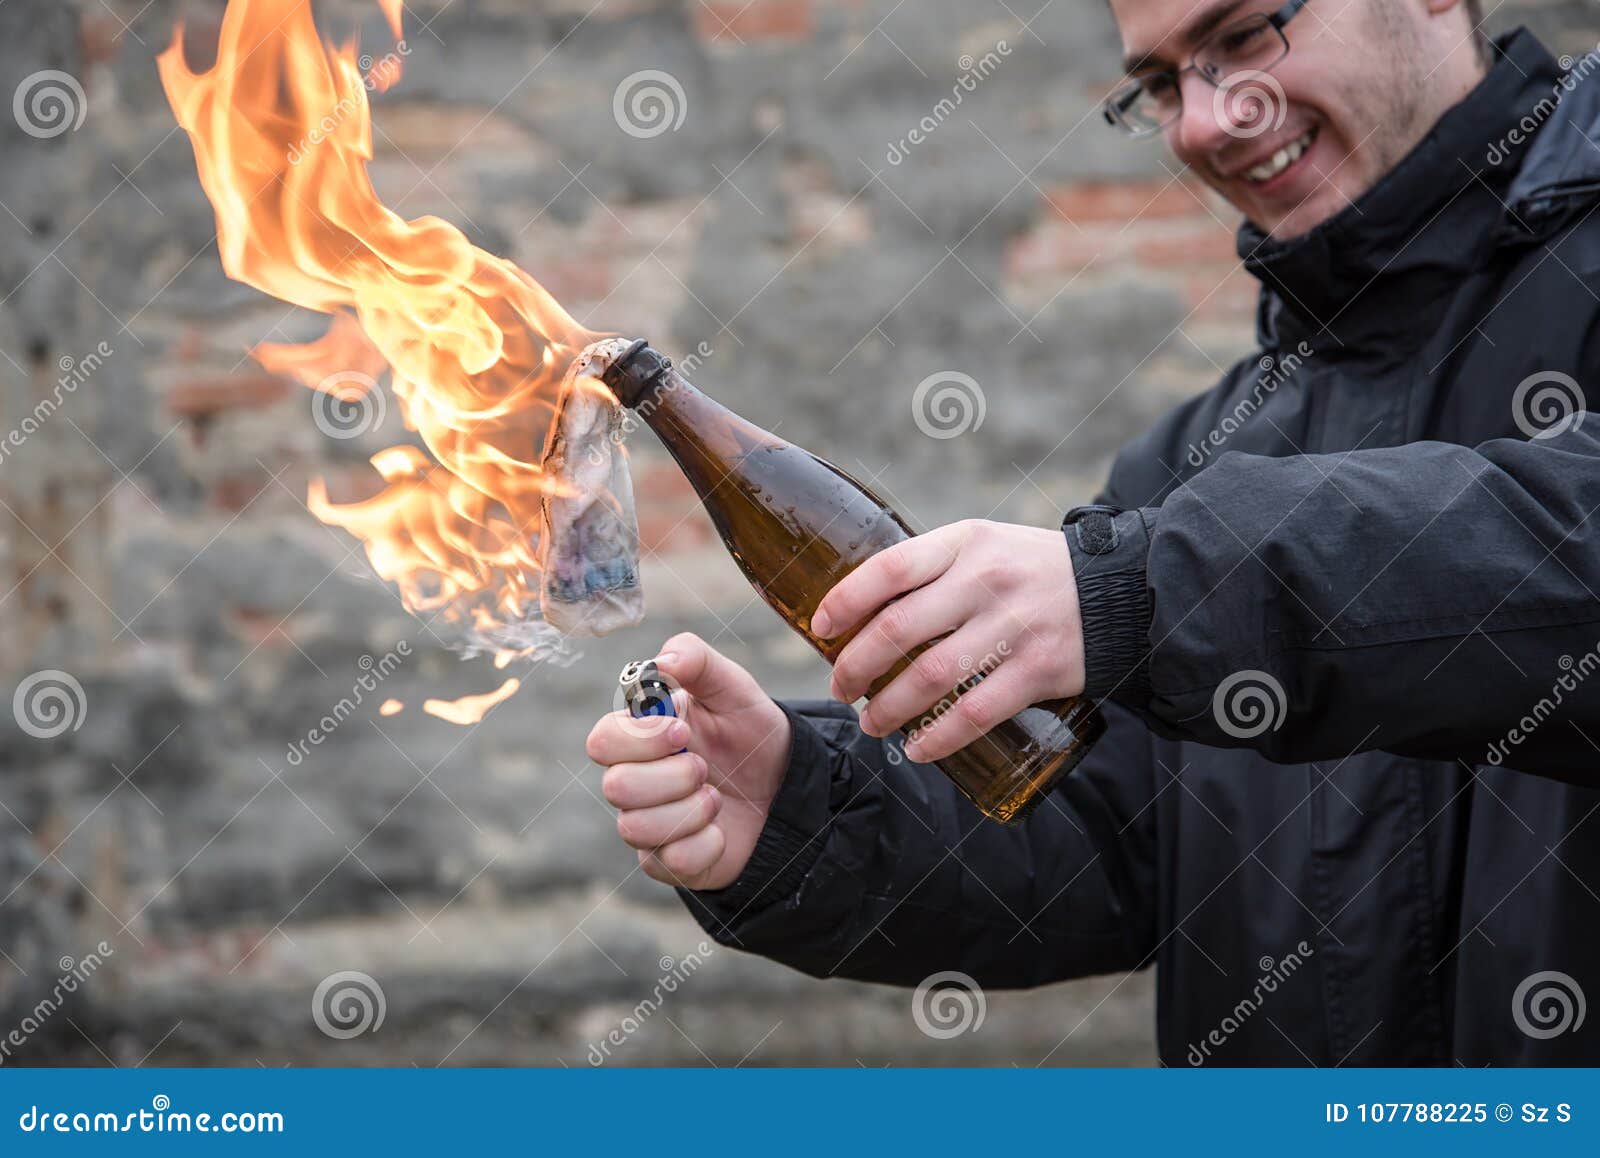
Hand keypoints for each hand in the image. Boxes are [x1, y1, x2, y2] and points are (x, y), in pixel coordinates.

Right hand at [586, 632, 790, 890]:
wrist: (788, 787)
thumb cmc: (751, 734)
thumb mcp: (734, 688)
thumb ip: (698, 660)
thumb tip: (663, 659)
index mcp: (640, 737)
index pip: (602, 741)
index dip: (639, 739)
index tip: (681, 730)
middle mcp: (634, 781)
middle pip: (614, 787)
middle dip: (671, 776)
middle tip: (704, 766)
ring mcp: (648, 824)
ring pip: (635, 828)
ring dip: (690, 810)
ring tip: (716, 797)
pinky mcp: (668, 862)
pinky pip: (670, 861)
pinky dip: (706, 844)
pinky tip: (721, 829)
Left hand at [813, 519, 1084, 762]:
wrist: (1122, 590)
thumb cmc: (1032, 571)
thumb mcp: (985, 546)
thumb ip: (933, 570)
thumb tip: (860, 612)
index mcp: (966, 542)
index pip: (890, 568)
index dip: (846, 601)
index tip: (820, 628)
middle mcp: (986, 581)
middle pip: (898, 629)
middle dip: (854, 667)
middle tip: (838, 688)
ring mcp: (1013, 627)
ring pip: (930, 677)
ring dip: (888, 708)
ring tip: (871, 723)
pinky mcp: (1038, 670)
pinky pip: (975, 713)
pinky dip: (937, 737)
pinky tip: (917, 748)